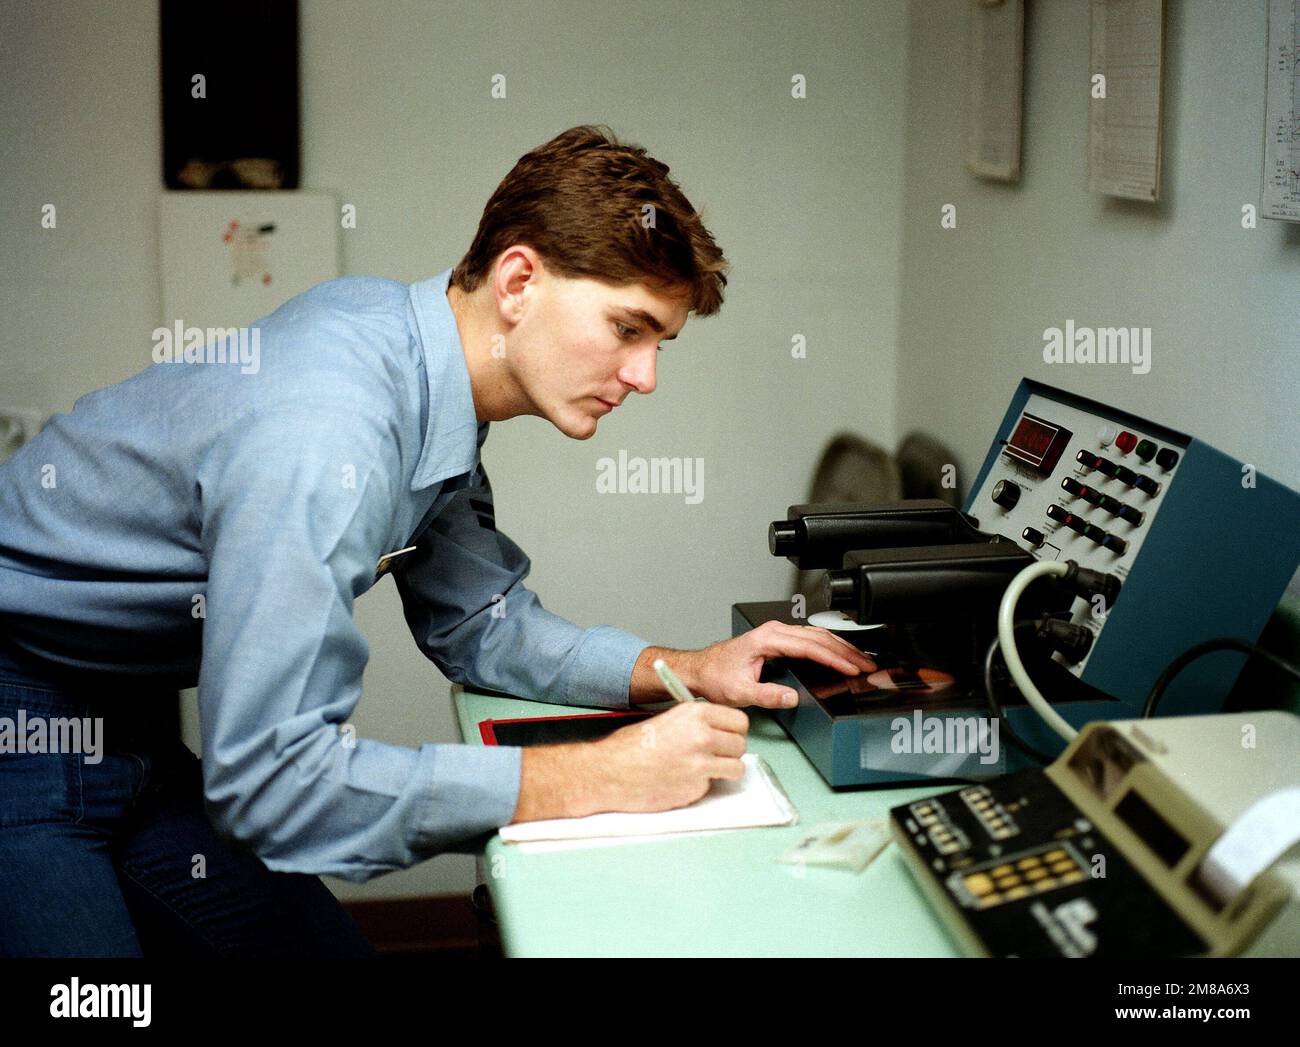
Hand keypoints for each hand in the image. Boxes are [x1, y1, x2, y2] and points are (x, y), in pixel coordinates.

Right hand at [591, 702, 747, 812]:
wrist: (609, 773)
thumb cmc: (629, 747)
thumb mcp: (665, 720)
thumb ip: (693, 723)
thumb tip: (714, 728)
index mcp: (695, 714)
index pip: (739, 721)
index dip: (734, 730)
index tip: (728, 735)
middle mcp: (702, 737)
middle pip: (740, 744)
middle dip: (730, 751)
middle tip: (716, 754)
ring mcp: (701, 765)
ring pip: (736, 768)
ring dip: (725, 770)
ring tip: (706, 769)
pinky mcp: (696, 788)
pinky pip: (712, 786)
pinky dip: (702, 785)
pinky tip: (683, 781)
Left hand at [692, 620, 876, 708]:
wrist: (700, 669)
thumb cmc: (715, 676)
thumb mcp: (740, 692)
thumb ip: (767, 696)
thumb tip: (791, 698)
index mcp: (768, 639)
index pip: (810, 647)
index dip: (834, 658)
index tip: (852, 668)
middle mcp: (774, 632)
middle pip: (819, 638)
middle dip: (846, 651)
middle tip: (867, 665)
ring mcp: (777, 634)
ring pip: (818, 636)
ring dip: (841, 648)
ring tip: (861, 660)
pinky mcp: (778, 641)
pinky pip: (810, 640)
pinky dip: (829, 647)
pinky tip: (841, 655)